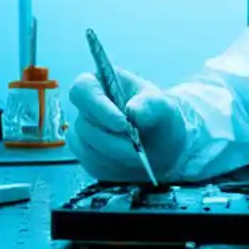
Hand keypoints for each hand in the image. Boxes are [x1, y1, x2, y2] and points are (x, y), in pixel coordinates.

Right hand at [67, 69, 188, 181]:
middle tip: (136, 148)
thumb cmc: (160, 119)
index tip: (123, 123)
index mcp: (102, 83)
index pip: (83, 89)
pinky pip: (92, 163)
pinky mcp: (86, 154)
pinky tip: (129, 162)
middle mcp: (87, 107)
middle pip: (85, 124)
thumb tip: (133, 110)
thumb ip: (152, 105)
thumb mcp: (164, 108)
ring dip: (116, 154)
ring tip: (138, 155)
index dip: (99, 107)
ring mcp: (83, 132)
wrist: (162, 148)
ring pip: (88, 147)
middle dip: (113, 140)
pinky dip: (113, 166)